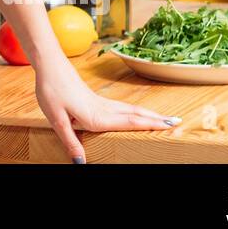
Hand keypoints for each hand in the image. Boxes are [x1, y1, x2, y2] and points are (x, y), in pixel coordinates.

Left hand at [33, 54, 180, 162]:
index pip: (130, 123)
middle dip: (157, 120)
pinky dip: (135, 112)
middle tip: (178, 122)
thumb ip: (70, 141)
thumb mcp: (56, 119)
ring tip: (164, 119)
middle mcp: (103, 109)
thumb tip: (81, 163)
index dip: (150, 125)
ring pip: (130, 110)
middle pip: (135, 115)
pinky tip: (136, 114)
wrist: (49, 65)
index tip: (171, 126)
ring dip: (148, 115)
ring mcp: (101, 102)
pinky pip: (122, 107)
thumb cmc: (51, 90)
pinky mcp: (96, 99)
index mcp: (97, 116)